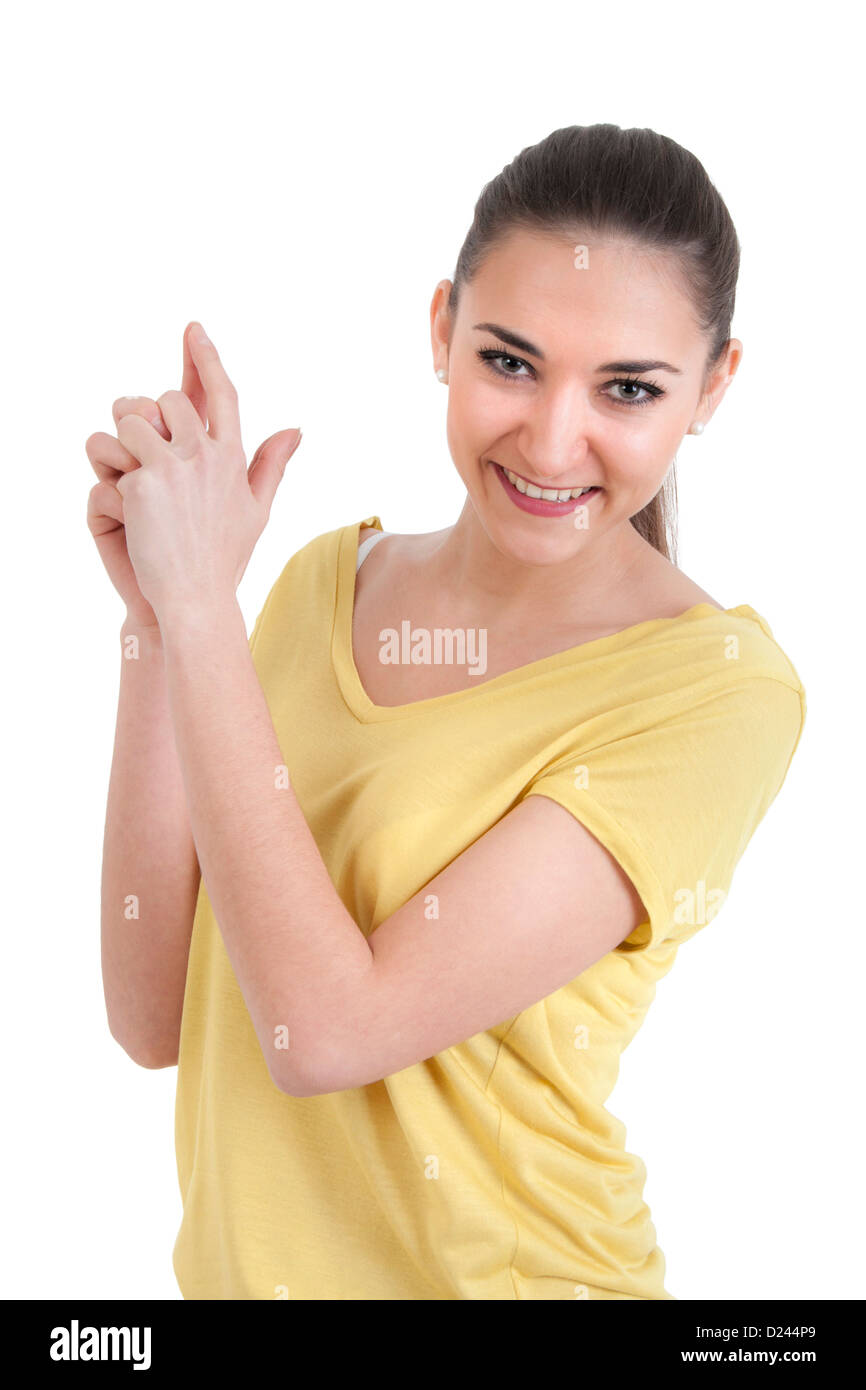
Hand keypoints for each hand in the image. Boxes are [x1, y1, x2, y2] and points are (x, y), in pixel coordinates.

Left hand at [87, 322, 300, 628]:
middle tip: (139, 444)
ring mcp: (174, 466)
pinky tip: (121, 503)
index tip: (193, 329)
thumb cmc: (224, 559)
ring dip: (120, 437)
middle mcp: (206, 454)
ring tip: (127, 471)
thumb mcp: (255, 510)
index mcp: (232, 458)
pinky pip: (107, 449)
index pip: (221, 394)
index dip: (206, 359)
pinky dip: (105, 468)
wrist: (196, 597)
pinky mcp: (142, 482)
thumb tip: (296, 428)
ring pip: (130, 415)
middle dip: (147, 413)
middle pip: (167, 398)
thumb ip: (271, 464)